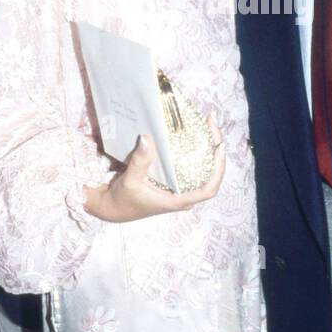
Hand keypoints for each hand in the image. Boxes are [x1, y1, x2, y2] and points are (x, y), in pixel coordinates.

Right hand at [84, 117, 225, 222]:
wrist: (112, 207)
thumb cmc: (123, 199)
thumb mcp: (131, 180)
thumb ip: (140, 161)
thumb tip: (147, 138)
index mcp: (178, 200)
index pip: (209, 189)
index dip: (218, 169)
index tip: (219, 147)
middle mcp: (183, 196)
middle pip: (209, 175)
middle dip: (214, 150)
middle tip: (211, 124)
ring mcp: (179, 190)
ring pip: (201, 170)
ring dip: (206, 149)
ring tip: (205, 125)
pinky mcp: (172, 184)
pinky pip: (189, 167)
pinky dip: (193, 152)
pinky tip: (191, 136)